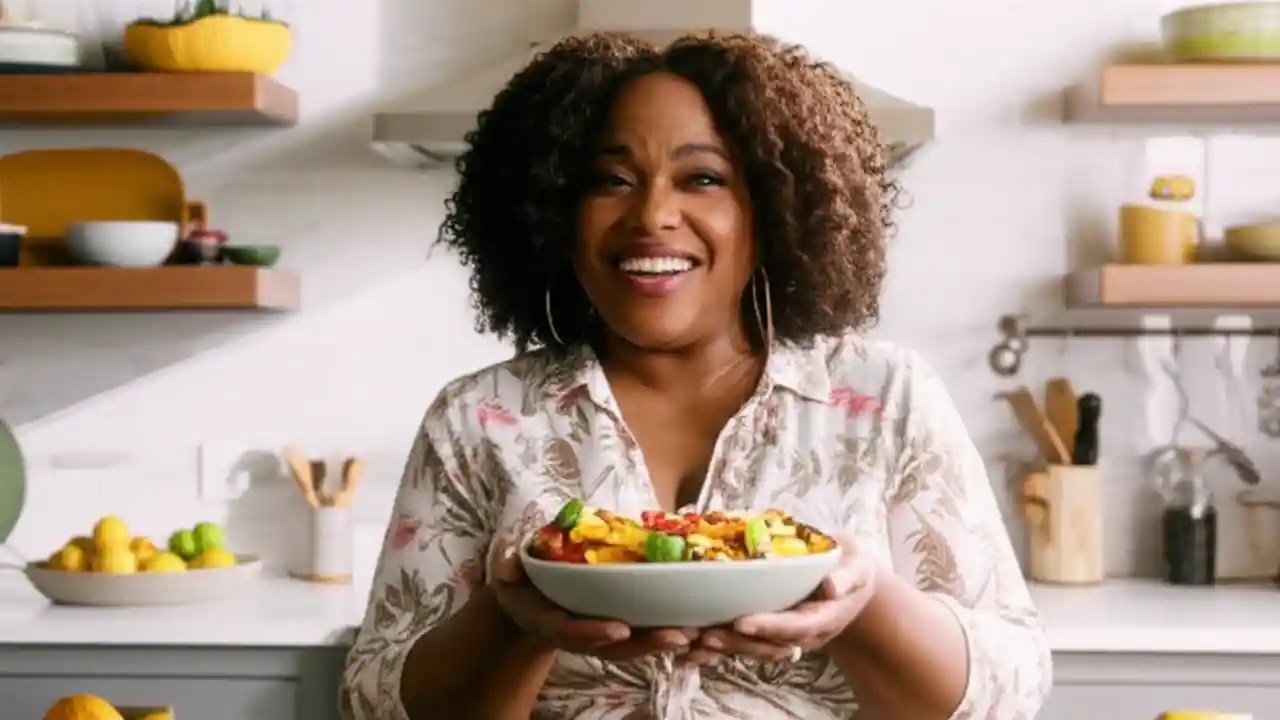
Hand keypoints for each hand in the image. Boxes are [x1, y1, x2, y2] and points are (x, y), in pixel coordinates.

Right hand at [490, 544, 696, 661]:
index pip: (570, 632)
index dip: (593, 633)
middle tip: (677, 636)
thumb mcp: (507, 569)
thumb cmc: (521, 579)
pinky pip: (639, 636)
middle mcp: (575, 634)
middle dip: (644, 645)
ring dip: (661, 641)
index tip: (620, 629)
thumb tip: (506, 565)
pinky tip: (695, 627)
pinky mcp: (614, 628)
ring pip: (630, 646)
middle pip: (610, 648)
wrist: (526, 598)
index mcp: (548, 621)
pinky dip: (664, 634)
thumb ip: (506, 566)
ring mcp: (596, 634)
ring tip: (694, 633)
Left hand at [685, 534, 876, 664]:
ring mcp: (787, 635)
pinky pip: (747, 643)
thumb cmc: (852, 569)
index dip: (770, 626)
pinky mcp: (772, 631)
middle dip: (739, 642)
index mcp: (825, 617)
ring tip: (697, 641)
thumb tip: (832, 587)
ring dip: (726, 647)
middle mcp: (804, 632)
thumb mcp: (858, 568)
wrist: (850, 581)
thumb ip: (847, 577)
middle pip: (770, 643)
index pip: (796, 625)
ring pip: (755, 647)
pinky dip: (722, 647)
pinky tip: (694, 648)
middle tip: (708, 635)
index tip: (743, 622)